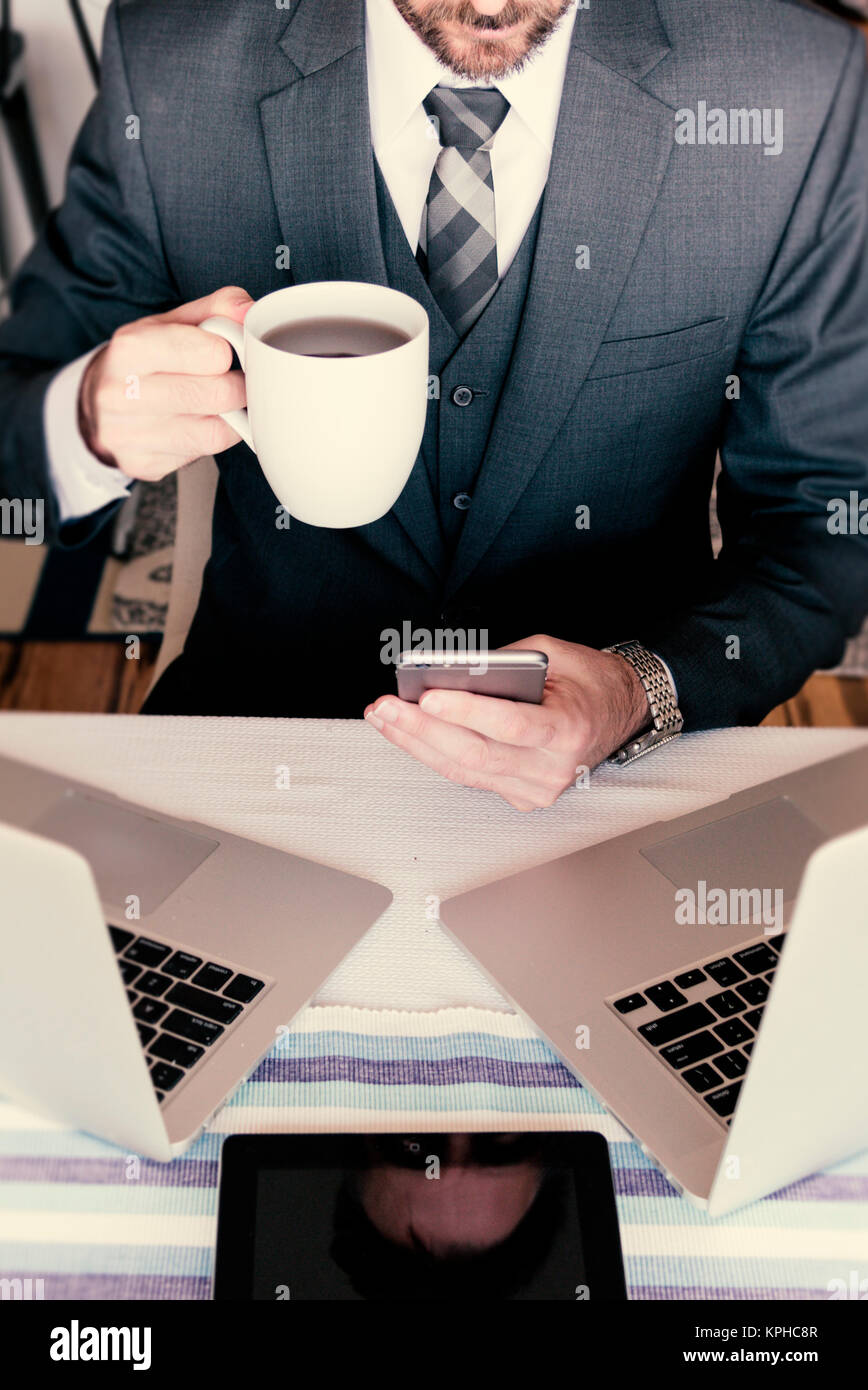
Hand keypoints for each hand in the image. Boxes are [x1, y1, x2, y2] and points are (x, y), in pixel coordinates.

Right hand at [78, 286, 253, 478]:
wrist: (96, 402)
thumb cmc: (144, 360)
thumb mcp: (173, 323)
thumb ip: (217, 310)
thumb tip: (250, 312)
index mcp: (130, 349)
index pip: (211, 354)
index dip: (227, 353)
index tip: (222, 355)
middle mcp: (121, 394)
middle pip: (217, 395)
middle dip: (236, 388)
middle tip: (233, 382)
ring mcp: (128, 435)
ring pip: (214, 433)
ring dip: (229, 418)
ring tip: (217, 404)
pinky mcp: (140, 464)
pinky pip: (200, 456)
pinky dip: (210, 441)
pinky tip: (197, 425)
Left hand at [364, 635, 649, 811]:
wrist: (622, 712)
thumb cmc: (586, 679)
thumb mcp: (551, 653)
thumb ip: (503, 663)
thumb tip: (448, 672)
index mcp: (568, 728)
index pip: (510, 725)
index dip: (465, 712)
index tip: (427, 697)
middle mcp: (554, 768)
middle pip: (475, 754)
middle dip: (421, 730)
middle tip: (385, 707)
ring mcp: (538, 789)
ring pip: (465, 770)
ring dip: (418, 744)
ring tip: (385, 718)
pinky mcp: (523, 797)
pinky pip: (471, 777)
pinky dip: (437, 754)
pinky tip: (409, 735)